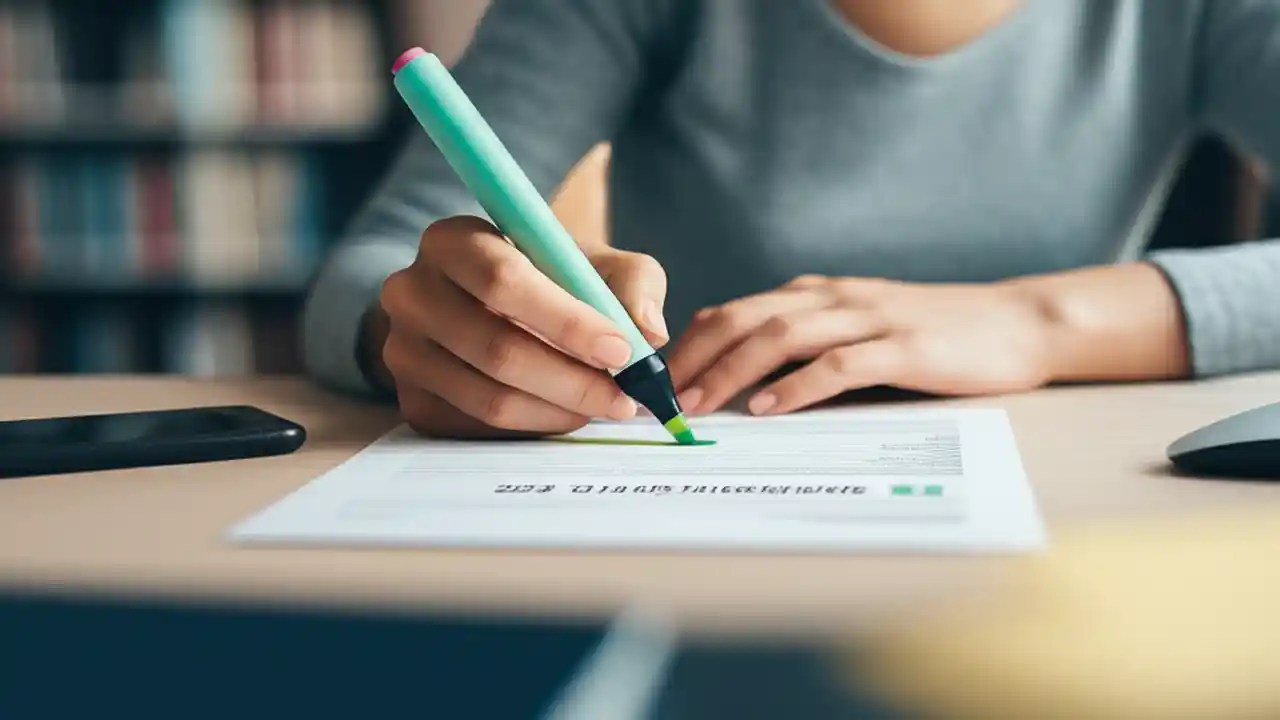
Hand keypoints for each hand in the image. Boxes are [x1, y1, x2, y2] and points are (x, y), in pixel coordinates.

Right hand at [375, 216, 668, 437]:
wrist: (489, 307)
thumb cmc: (549, 278)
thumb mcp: (594, 262)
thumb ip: (633, 284)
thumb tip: (649, 334)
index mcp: (453, 241)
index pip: (502, 281)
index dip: (566, 321)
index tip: (622, 350)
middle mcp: (412, 292)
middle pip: (495, 348)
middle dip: (573, 380)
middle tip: (624, 397)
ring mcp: (404, 350)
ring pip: (489, 397)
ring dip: (559, 410)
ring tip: (602, 406)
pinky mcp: (412, 399)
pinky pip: (479, 428)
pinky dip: (534, 426)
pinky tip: (565, 412)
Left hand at [667, 275, 1054, 415]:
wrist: (1017, 323)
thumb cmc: (934, 333)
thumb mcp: (861, 327)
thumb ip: (810, 344)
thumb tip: (747, 382)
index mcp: (817, 293)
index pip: (736, 312)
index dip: (688, 344)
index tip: (655, 382)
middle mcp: (834, 298)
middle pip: (744, 319)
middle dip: (693, 358)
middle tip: (658, 398)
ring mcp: (868, 318)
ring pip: (781, 337)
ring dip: (731, 373)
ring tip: (698, 405)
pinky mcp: (902, 347)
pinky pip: (838, 364)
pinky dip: (798, 386)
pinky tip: (770, 409)